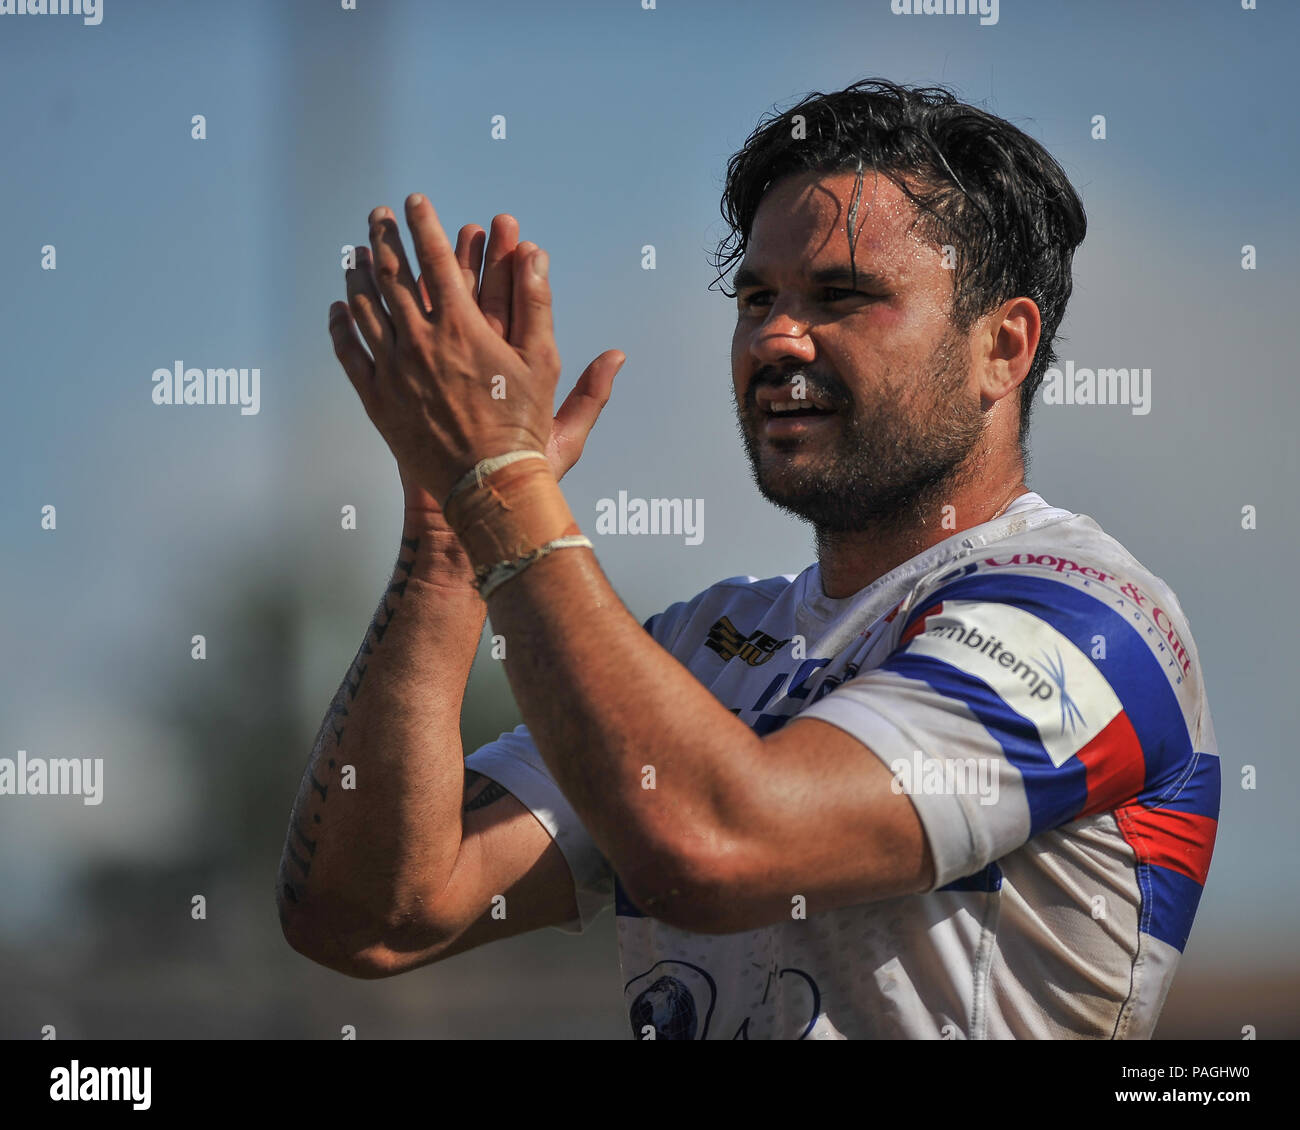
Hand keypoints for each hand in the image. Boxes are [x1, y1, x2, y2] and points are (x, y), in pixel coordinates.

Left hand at [328, 197, 623, 517]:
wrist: (488, 486)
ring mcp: (394, 371)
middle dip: (383, 239)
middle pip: (392, 276)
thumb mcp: (543, 364)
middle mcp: (420, 342)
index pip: (436, 260)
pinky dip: (341, 327)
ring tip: (355, 255)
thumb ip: (539, 306)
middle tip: (376, 217)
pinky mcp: (378, 401)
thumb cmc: (522, 428)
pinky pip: (350, 355)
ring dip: (358, 276)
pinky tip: (338, 309)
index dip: (424, 224)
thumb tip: (538, 256)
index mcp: (461, 327)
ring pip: (365, 309)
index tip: (415, 201)